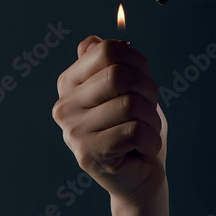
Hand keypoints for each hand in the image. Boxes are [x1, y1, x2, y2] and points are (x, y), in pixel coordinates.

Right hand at [52, 36, 167, 207]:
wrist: (140, 174)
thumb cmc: (136, 125)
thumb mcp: (128, 86)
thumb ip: (108, 61)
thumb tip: (92, 41)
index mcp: (70, 81)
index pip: (106, 49)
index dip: (137, 60)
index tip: (143, 78)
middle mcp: (64, 104)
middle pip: (118, 75)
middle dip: (148, 89)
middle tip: (149, 106)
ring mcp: (72, 131)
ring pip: (129, 105)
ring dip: (151, 118)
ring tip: (146, 131)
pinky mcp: (88, 154)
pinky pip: (134, 131)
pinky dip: (151, 140)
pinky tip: (144, 148)